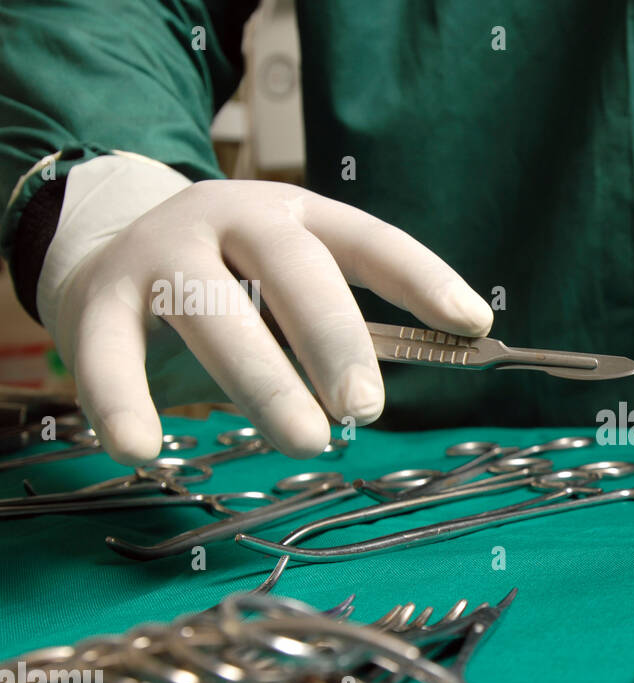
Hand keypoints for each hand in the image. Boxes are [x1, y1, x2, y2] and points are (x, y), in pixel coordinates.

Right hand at [38, 156, 492, 462]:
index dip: (422, 279)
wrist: (105, 252)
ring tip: (307, 442)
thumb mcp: (289, 289)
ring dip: (261, 379)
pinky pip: (106, 354)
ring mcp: (159, 256)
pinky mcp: (95, 301)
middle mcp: (229, 220)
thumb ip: (346, 328)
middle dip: (334, 338)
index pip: (368, 240)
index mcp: (293, 217)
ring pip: (210, 310)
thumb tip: (427, 372)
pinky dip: (122, 402)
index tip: (473, 322)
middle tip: (367, 406)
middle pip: (291, 270)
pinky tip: (143, 449)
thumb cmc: (231, 287)